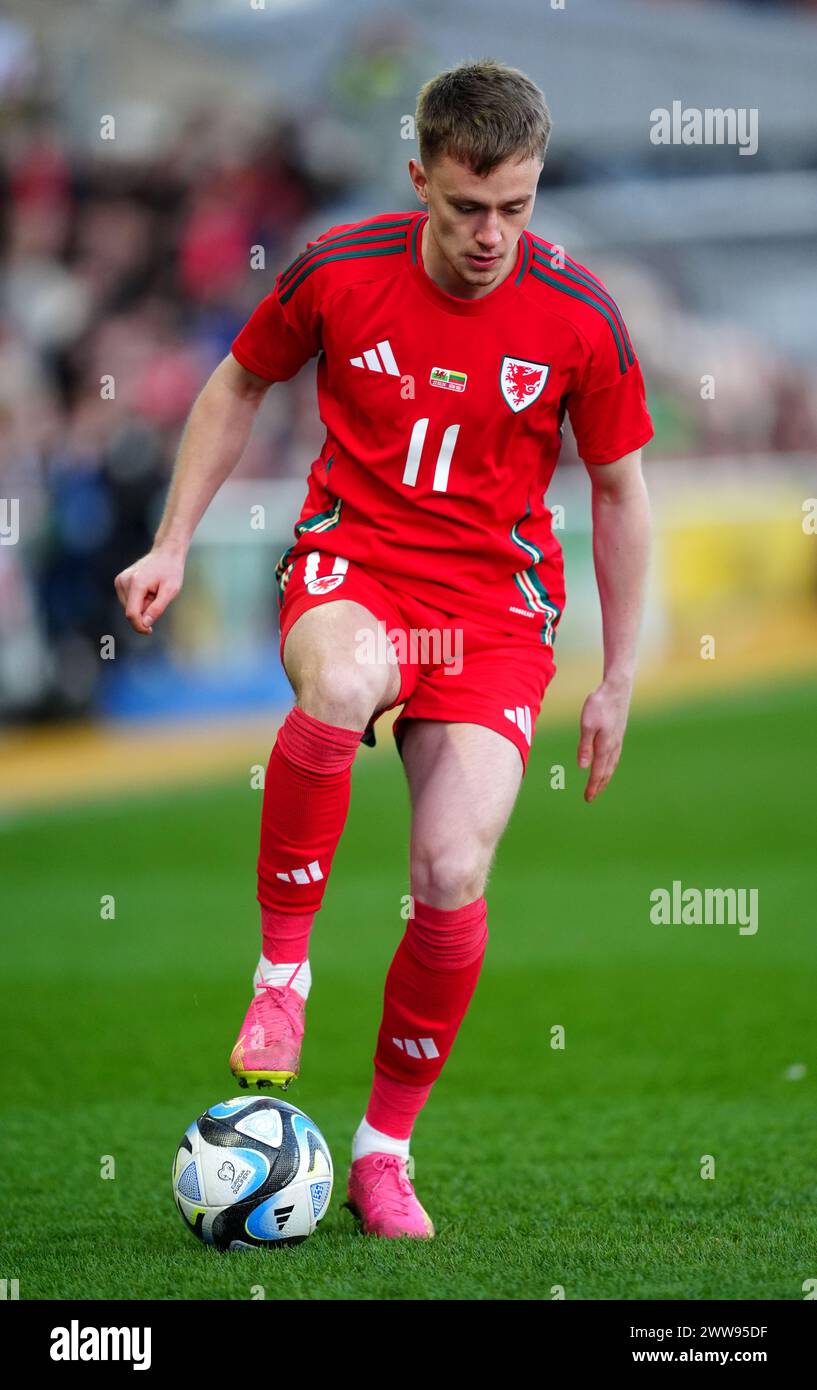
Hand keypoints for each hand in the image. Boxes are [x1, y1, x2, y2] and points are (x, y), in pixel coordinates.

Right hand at [114, 547, 184, 634]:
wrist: (165, 553)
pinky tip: (147, 590)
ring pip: (129, 607)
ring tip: (153, 592)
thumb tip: (145, 624)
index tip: (150, 631)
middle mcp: (123, 581)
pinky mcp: (119, 582)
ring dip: (142, 606)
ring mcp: (119, 581)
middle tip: (158, 597)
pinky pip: (128, 601)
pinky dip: (139, 600)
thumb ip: (157, 608)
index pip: (132, 614)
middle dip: (145, 611)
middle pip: (131, 611)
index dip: (140, 626)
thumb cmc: (171, 571)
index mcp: (136, 583)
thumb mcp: (171, 591)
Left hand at [577, 675, 631, 801]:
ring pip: (612, 764)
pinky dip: (610, 765)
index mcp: (605, 746)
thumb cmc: (599, 704)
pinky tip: (607, 763)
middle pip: (606, 771)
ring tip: (599, 785)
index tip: (587, 798)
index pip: (598, 772)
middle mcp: (614, 746)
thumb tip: (583, 767)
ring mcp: (618, 739)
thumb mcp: (587, 725)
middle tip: (591, 797)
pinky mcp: (619, 732)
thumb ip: (585, 746)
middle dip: (599, 785)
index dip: (592, 786)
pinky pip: (615, 755)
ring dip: (605, 776)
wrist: (617, 687)